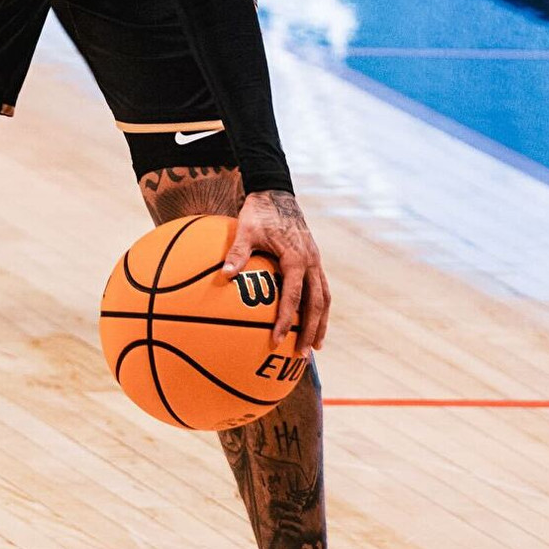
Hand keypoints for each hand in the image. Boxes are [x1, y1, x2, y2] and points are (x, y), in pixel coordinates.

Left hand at [222, 189, 329, 356]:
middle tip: (303, 355)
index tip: (277, 340)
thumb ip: (237, 253)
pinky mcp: (314, 260)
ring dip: (321, 323)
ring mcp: (316, 261)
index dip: (286, 320)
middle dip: (311, 331)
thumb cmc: (259, 212)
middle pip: (317, 304)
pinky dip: (319, 308)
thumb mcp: (245, 230)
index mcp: (296, 258)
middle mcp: (311, 262)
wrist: (277, 192)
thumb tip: (224, 275)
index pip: (293, 297)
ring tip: (316, 347)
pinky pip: (322, 289)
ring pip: (325, 298)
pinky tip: (312, 322)